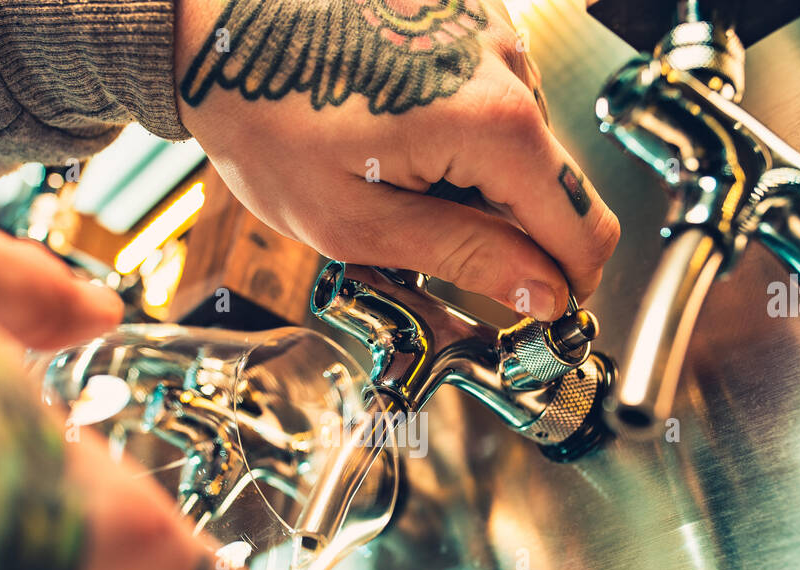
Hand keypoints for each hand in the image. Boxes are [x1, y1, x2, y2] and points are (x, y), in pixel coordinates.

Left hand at [174, 0, 619, 319]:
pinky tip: (395, 129)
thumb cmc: (263, 118)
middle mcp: (508, 63)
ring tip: (393, 172)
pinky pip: (492, 96)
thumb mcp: (358, 221)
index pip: (585, 228)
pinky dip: (459, 129)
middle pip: (555, 185)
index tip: (540, 311)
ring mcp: (490, 29)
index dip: (567, 282)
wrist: (214, 29)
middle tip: (424, 240)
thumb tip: (545, 292)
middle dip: (510, 229)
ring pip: (524, 142)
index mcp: (492, 124)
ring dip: (478, 176)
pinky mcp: (467, 12)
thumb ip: (466, 256)